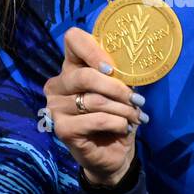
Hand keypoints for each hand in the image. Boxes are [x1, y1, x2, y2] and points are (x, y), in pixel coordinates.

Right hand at [44, 28, 144, 186]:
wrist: (113, 154)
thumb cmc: (116, 116)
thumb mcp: (120, 91)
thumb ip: (119, 75)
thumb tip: (131, 63)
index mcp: (71, 68)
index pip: (73, 39)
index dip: (93, 49)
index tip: (112, 68)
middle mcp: (57, 85)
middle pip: (85, 76)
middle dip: (117, 89)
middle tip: (137, 100)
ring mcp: (56, 108)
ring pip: (95, 101)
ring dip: (123, 110)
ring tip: (136, 117)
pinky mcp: (62, 129)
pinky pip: (97, 120)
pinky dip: (118, 123)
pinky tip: (125, 128)